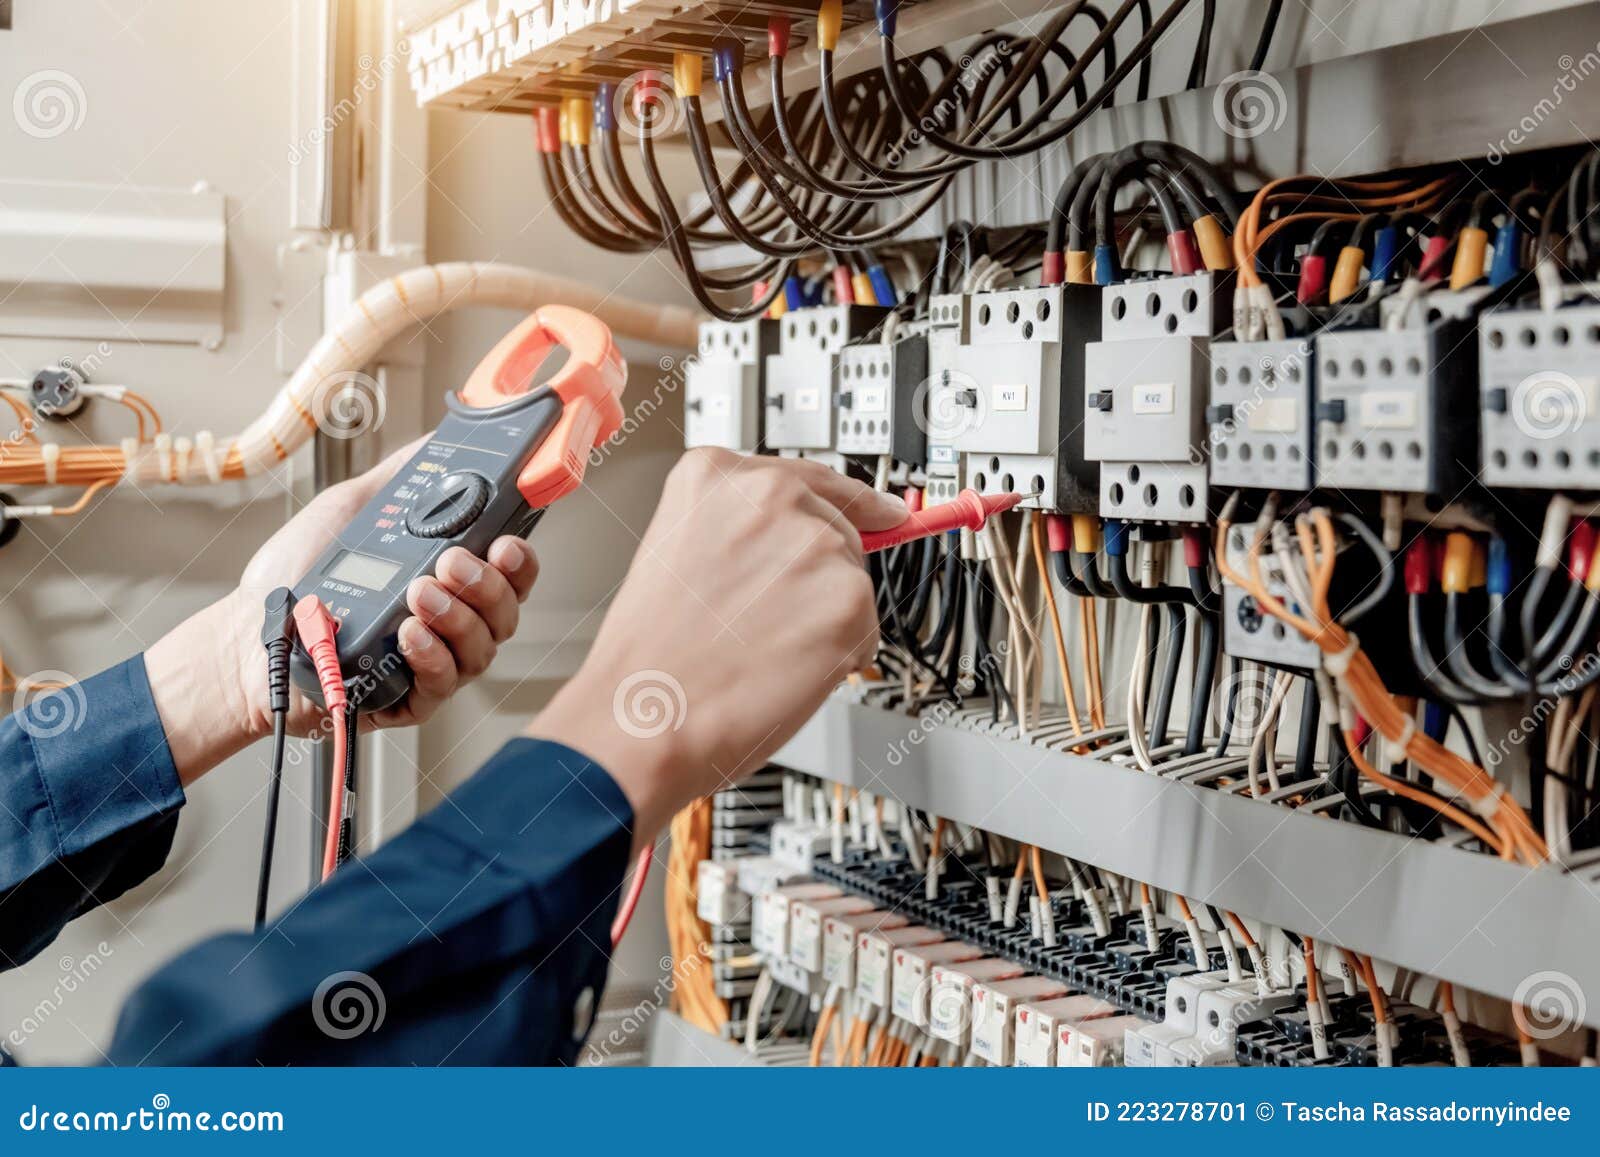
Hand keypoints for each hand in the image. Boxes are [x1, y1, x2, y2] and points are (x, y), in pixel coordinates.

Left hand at [146, 441, 539, 783]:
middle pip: (505, 611)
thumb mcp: (352, 509)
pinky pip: (443, 684)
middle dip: (487, 585)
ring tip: (418, 593)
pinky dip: (432, 656)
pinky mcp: (409, 699)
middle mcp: (451, 622)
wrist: (247, 632)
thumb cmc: (296, 576)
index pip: (509, 572)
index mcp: (449, 578)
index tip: (505, 542)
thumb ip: (402, 477)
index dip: (519, 559)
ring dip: (458, 617)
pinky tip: (408, 632)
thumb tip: (438, 439)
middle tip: (448, 562)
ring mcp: (432, 662)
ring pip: (482, 648)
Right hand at [526, 449, 906, 847]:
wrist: (645, 717)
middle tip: (769, 622)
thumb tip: (811, 536)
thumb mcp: (678, 552)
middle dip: (816, 578)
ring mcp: (812, 542)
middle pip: (836, 528)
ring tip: (761, 647)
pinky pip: (866, 627)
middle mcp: (769, 495)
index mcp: (717, 475)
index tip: (881, 509)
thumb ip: (743, 531)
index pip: (808, 476)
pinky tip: (785, 667)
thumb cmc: (651, 655)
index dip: (848, 501)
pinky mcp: (847, 596)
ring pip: (851, 580)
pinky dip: (840, 656)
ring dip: (825, 618)